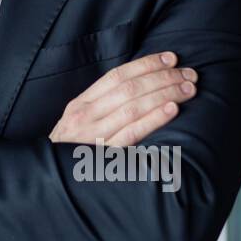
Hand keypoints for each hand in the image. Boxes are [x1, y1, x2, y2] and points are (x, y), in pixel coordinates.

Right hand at [49, 51, 196, 145]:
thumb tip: (138, 88)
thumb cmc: (71, 152)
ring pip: (133, 107)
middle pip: (129, 88)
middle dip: (163, 77)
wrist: (50, 182)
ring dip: (164, 94)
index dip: (146, 64)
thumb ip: (101, 107)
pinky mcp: (106, 157)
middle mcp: (86, 117)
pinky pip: (133, 134)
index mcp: (80, 104)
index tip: (171, 58)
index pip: (117, 76)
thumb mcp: (78, 123)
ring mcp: (95, 137)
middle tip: (189, 74)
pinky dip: (153, 119)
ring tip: (188, 89)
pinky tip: (172, 109)